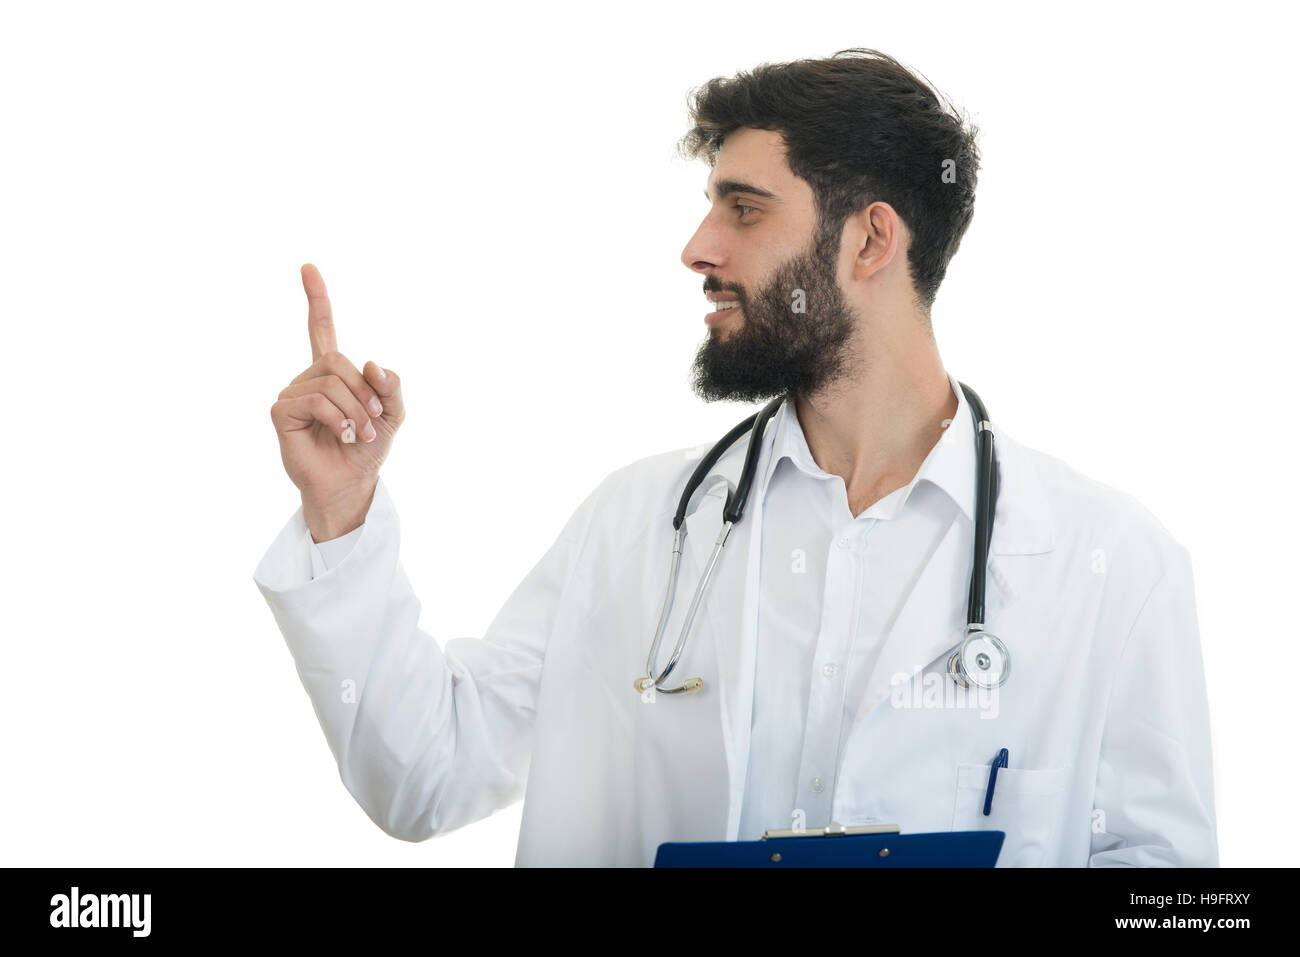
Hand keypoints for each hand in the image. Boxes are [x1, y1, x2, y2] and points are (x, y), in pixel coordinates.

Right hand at [269, 264, 405, 539]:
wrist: (352, 483)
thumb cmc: (368, 449)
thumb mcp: (393, 414)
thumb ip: (390, 385)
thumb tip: (371, 364)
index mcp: (332, 373)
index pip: (320, 329)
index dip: (317, 300)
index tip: (308, 267)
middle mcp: (308, 378)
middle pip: (339, 361)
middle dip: (365, 393)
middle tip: (374, 421)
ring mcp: (293, 394)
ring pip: (330, 382)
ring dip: (356, 411)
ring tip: (360, 434)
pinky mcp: (281, 412)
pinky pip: (315, 400)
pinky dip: (338, 419)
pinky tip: (343, 436)